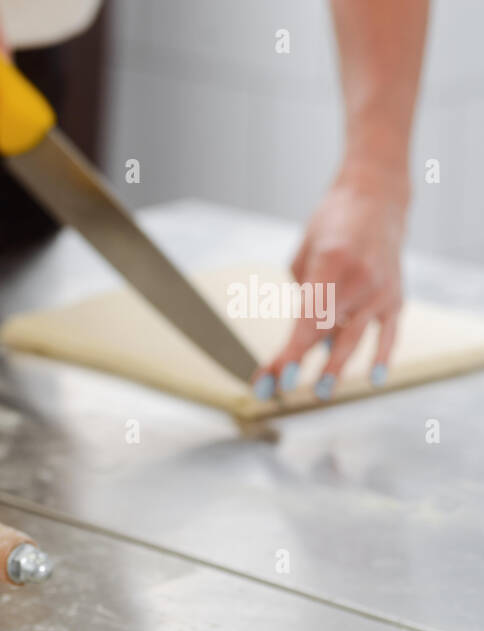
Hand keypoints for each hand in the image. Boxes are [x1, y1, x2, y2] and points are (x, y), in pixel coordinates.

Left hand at [253, 165, 409, 399]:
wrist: (376, 197)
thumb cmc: (331, 224)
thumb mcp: (304, 255)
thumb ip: (303, 297)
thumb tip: (300, 338)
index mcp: (331, 265)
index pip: (306, 320)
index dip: (289, 352)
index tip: (274, 376)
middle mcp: (360, 280)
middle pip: (326, 333)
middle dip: (302, 364)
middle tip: (283, 388)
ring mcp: (382, 289)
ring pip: (355, 338)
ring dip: (337, 368)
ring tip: (321, 392)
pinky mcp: (396, 296)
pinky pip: (389, 333)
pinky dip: (382, 356)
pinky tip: (374, 379)